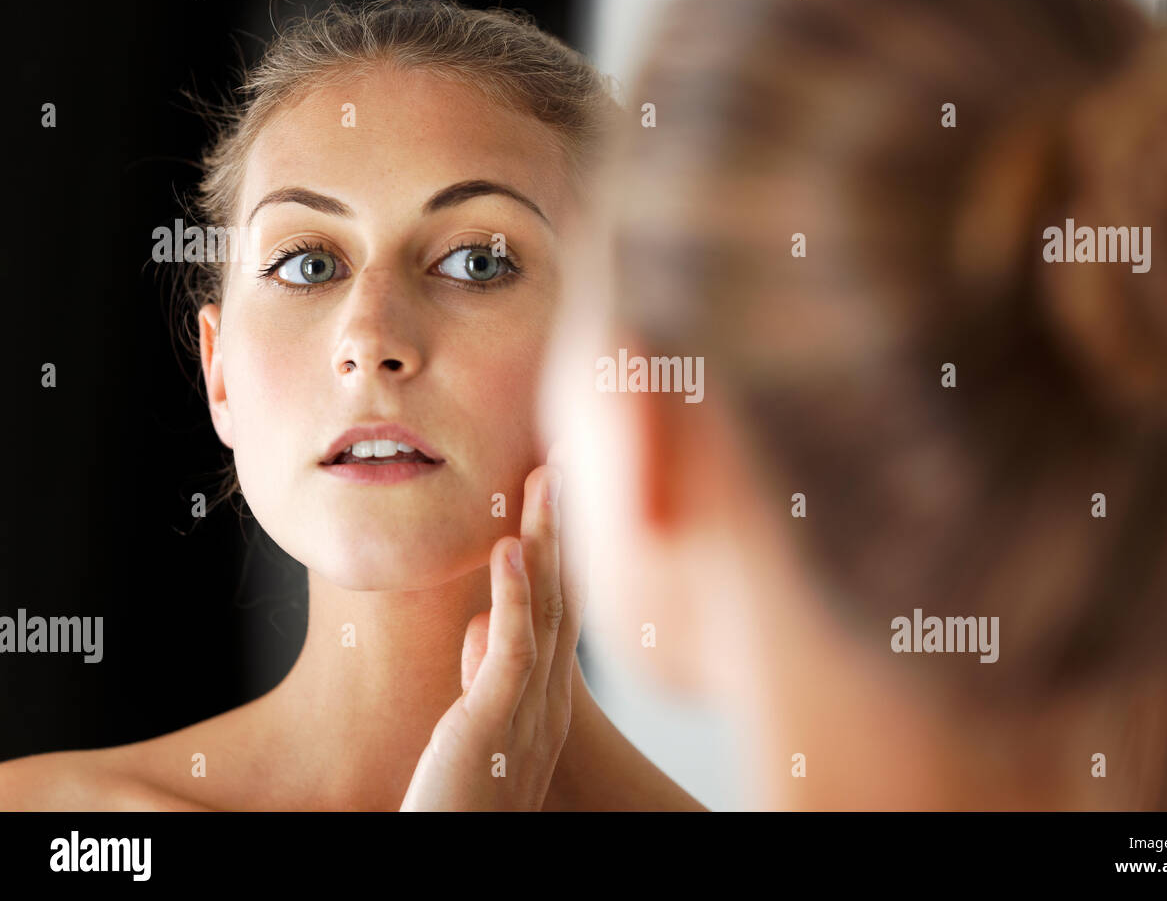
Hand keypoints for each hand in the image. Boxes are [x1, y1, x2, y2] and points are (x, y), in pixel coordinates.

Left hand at [400, 447, 580, 810]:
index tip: (561, 490)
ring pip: (547, 610)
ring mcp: (529, 713)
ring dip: (547, 538)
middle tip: (567, 457)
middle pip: (565, 595)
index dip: (563, 546)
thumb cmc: (454, 804)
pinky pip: (512, 649)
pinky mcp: (495, 726)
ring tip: (546, 476)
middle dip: (566, 525)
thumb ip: (485, 676)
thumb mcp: (474, 727)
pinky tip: (506, 548)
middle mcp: (550, 702)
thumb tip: (480, 624)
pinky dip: (514, 594)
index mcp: (546, 701)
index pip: (561, 608)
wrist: (448, 859)